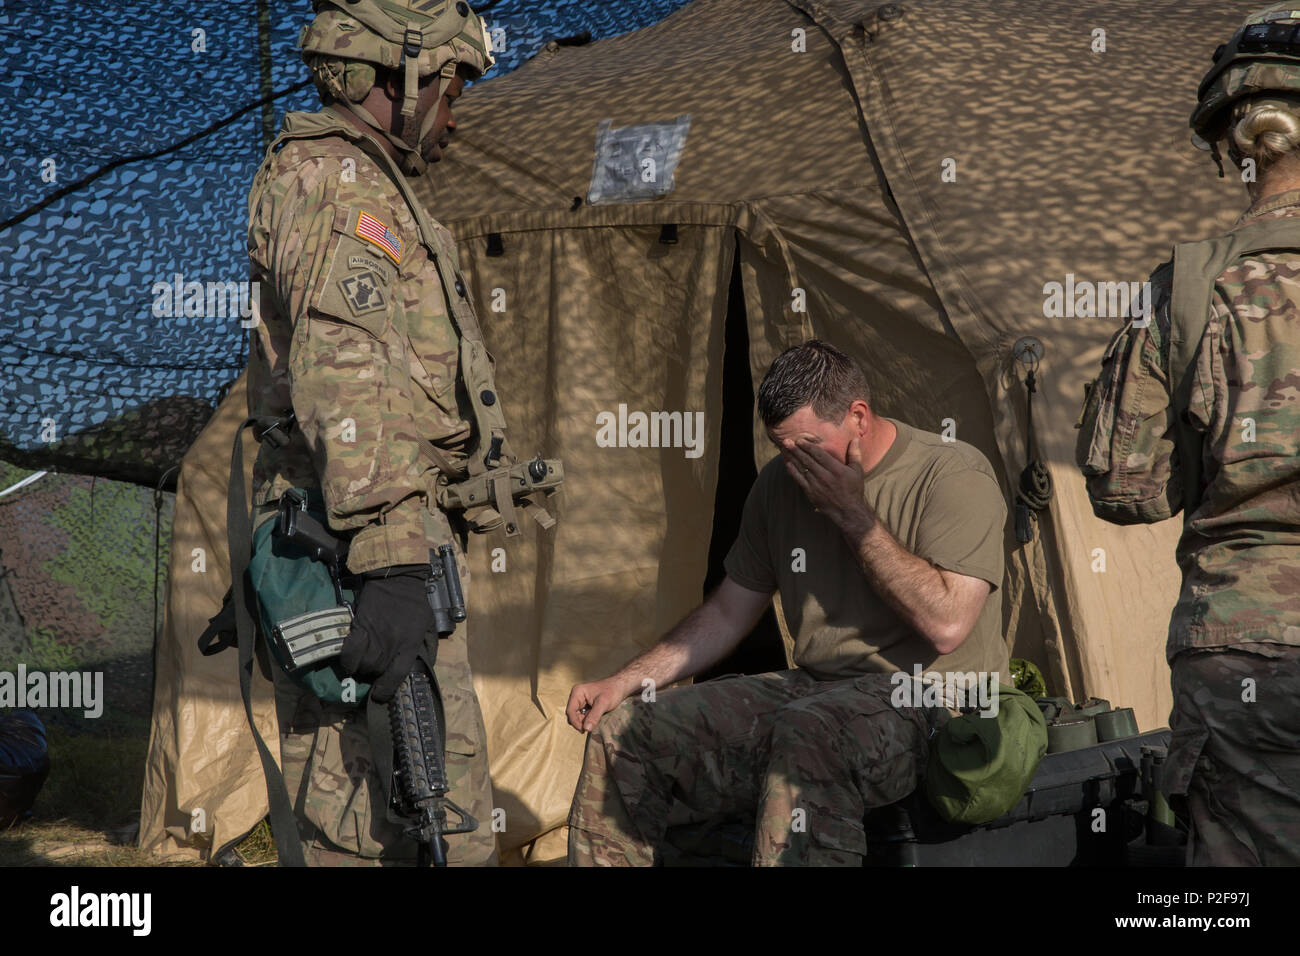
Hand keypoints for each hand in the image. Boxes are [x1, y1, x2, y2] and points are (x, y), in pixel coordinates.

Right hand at [340, 564, 434, 702]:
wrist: (398, 579)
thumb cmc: (415, 602)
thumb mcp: (428, 625)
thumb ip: (427, 646)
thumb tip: (424, 666)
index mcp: (410, 645)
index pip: (397, 674)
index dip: (386, 689)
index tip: (379, 696)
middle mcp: (392, 644)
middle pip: (377, 670)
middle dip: (373, 675)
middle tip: (372, 669)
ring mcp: (375, 635)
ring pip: (363, 663)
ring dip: (360, 668)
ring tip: (361, 664)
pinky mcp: (361, 626)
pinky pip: (350, 650)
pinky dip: (347, 658)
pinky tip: (348, 660)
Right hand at [566, 676, 631, 732]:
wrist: (620, 687)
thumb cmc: (612, 691)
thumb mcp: (603, 704)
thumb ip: (594, 716)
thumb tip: (586, 729)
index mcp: (578, 692)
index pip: (570, 710)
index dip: (575, 722)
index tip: (583, 730)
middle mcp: (577, 696)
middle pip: (572, 714)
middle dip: (580, 722)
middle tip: (590, 727)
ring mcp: (581, 700)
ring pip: (577, 716)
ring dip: (584, 721)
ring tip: (595, 720)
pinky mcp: (585, 705)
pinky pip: (583, 715)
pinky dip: (587, 720)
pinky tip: (595, 718)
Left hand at [783, 437, 871, 528]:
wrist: (848, 511)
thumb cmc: (854, 489)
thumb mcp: (857, 471)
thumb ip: (854, 454)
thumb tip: (855, 439)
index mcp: (836, 469)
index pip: (819, 455)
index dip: (808, 446)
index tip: (800, 440)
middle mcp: (824, 476)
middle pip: (807, 460)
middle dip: (796, 450)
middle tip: (787, 441)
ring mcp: (816, 485)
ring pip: (802, 468)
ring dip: (792, 458)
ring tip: (785, 449)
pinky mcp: (811, 492)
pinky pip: (799, 480)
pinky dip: (793, 471)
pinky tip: (788, 464)